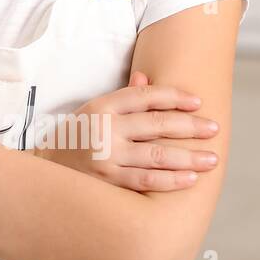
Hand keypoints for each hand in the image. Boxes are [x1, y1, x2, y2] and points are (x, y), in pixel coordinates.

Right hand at [35, 70, 219, 192]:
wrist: (45, 172)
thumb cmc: (76, 138)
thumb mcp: (93, 111)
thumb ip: (122, 99)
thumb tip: (147, 78)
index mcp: (101, 106)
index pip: (144, 96)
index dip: (174, 96)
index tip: (198, 102)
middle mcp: (105, 128)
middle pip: (156, 124)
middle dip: (190, 126)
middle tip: (213, 129)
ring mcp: (107, 156)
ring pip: (157, 155)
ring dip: (189, 157)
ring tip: (211, 158)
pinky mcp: (109, 181)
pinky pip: (147, 180)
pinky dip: (171, 180)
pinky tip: (190, 178)